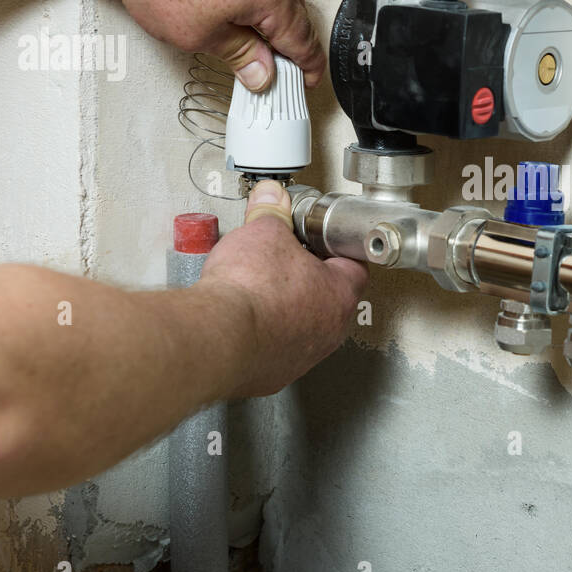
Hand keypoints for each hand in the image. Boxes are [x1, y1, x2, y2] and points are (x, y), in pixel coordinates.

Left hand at [89, 0, 326, 91]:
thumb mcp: (200, 35)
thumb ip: (241, 56)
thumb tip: (262, 73)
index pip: (303, 38)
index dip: (307, 66)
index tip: (307, 80)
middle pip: (293, 13)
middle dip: (285, 43)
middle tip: (270, 69)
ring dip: (267, 16)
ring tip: (244, 39)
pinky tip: (229, 6)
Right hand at [198, 181, 366, 396]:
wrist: (217, 337)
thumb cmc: (249, 291)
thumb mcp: (263, 232)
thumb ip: (272, 212)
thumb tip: (271, 197)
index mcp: (339, 294)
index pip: (354, 265)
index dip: (334, 248)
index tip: (320, 241)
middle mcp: (329, 331)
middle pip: (328, 298)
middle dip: (307, 279)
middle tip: (284, 263)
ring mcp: (303, 356)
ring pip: (303, 327)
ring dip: (286, 310)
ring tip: (260, 292)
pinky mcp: (274, 374)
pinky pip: (276, 349)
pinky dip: (264, 335)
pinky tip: (245, 321)